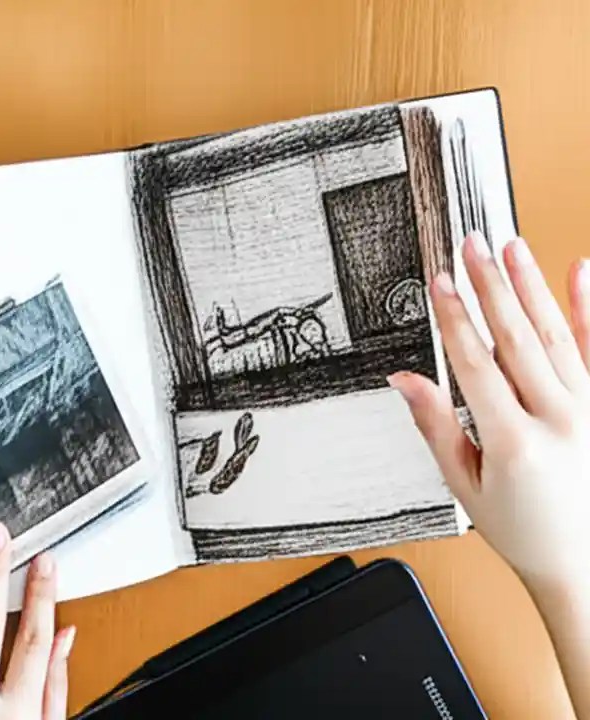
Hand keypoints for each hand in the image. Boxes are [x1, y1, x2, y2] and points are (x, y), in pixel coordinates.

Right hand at [389, 234, 589, 591]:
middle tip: (472, 246)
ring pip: (557, 335)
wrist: (589, 563)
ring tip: (512, 249)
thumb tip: (407, 381)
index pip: (475, 364)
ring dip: (533, 287)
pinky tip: (580, 275)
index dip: (455, 320)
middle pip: (517, 337)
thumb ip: (436, 427)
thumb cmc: (528, 531)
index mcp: (514, 442)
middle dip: (490, 286)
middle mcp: (560, 420)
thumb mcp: (466, 486)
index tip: (440, 284)